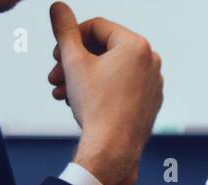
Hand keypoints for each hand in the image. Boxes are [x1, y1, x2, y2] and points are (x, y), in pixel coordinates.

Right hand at [49, 1, 163, 184]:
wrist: (114, 149)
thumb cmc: (95, 105)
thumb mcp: (73, 61)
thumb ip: (64, 30)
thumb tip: (58, 6)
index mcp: (137, 45)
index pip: (96, 27)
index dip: (70, 38)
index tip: (55, 55)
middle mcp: (152, 61)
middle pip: (104, 49)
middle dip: (73, 62)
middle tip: (53, 75)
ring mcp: (154, 83)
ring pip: (110, 70)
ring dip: (82, 78)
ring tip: (60, 92)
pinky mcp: (151, 102)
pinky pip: (122, 87)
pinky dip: (100, 90)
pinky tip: (80, 103)